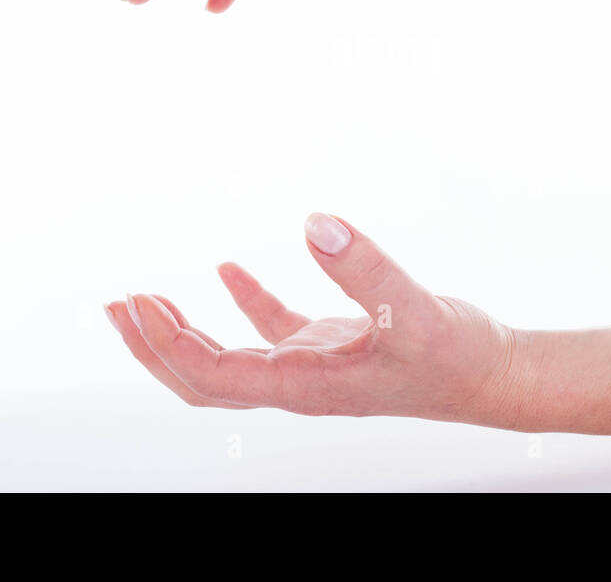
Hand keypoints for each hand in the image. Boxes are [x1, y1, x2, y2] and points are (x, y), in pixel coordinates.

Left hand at [106, 213, 520, 425]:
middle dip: (154, 348)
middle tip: (117, 306)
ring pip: (229, 358)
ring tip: (143, 299)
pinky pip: (272, 328)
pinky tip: (225, 270)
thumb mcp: (414, 310)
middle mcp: (298, 383)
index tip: (139, 304)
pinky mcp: (331, 346)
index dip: (171, 344)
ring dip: (184, 331)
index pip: (216, 375)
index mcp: (305, 387)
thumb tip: (314, 222)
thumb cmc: (458, 357)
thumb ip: (365, 267)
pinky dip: (242, 301)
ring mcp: (311, 366)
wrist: (493, 374)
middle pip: (204, 379)